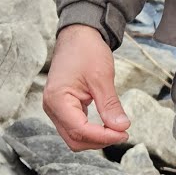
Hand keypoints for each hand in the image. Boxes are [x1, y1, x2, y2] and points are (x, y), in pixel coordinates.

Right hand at [43, 24, 131, 150]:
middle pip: (75, 138)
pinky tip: (106, 124)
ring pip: (74, 136)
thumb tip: (121, 126)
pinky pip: (75, 126)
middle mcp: (52, 107)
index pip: (79, 130)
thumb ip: (110, 105)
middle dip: (99, 140)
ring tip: (117, 129)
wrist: (78, 34)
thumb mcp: (101, 77)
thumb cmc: (86, 50)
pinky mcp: (62, 106)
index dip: (103, 136)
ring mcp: (56, 108)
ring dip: (95, 137)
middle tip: (123, 132)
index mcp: (57, 100)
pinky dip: (91, 129)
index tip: (123, 133)